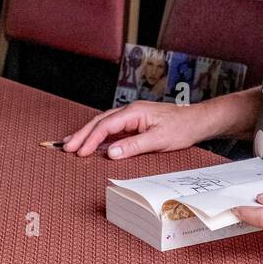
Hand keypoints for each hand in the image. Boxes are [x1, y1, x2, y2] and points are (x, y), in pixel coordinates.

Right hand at [61, 101, 216, 158]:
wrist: (196, 121)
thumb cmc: (181, 128)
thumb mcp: (158, 140)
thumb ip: (133, 145)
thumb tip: (110, 152)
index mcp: (134, 112)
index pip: (106, 125)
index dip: (90, 139)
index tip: (80, 151)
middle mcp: (130, 111)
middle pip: (99, 122)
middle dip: (82, 134)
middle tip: (66, 147)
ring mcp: (131, 116)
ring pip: (103, 124)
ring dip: (87, 134)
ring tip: (71, 144)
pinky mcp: (135, 123)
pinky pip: (112, 128)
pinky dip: (99, 135)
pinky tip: (91, 143)